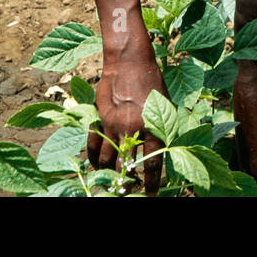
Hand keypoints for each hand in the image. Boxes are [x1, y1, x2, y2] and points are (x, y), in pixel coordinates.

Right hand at [89, 46, 168, 195]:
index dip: (150, 182)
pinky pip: (91, 145)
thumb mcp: (164, 104)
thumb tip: (163, 148)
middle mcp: (131, 129)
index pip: (152, 163)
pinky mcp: (98, 119)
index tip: (149, 193)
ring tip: (111, 179)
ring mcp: (112, 125)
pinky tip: (95, 164)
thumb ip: (163, 126)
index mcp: (152, 126)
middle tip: (127, 187)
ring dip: (108, 172)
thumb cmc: (151, 81)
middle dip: (126, 181)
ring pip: (105, 159)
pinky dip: (92, 157)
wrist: (129, 62)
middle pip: (125, 166)